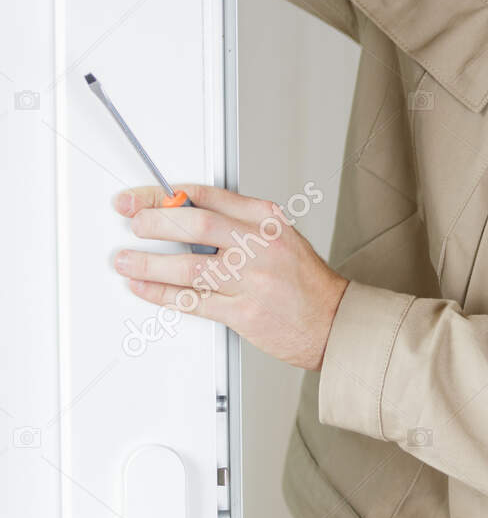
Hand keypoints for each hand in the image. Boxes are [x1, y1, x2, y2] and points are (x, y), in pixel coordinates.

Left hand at [110, 182, 347, 371]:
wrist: (331, 321)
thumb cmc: (303, 280)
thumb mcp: (278, 235)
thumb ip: (237, 224)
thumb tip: (182, 217)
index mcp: (266, 219)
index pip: (207, 197)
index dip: (165, 196)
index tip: (140, 199)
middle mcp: (259, 246)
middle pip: (195, 226)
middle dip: (153, 222)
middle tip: (131, 222)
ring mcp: (251, 281)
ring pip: (188, 268)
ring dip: (148, 263)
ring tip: (125, 259)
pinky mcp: (243, 313)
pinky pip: (192, 302)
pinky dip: (160, 294)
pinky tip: (142, 286)